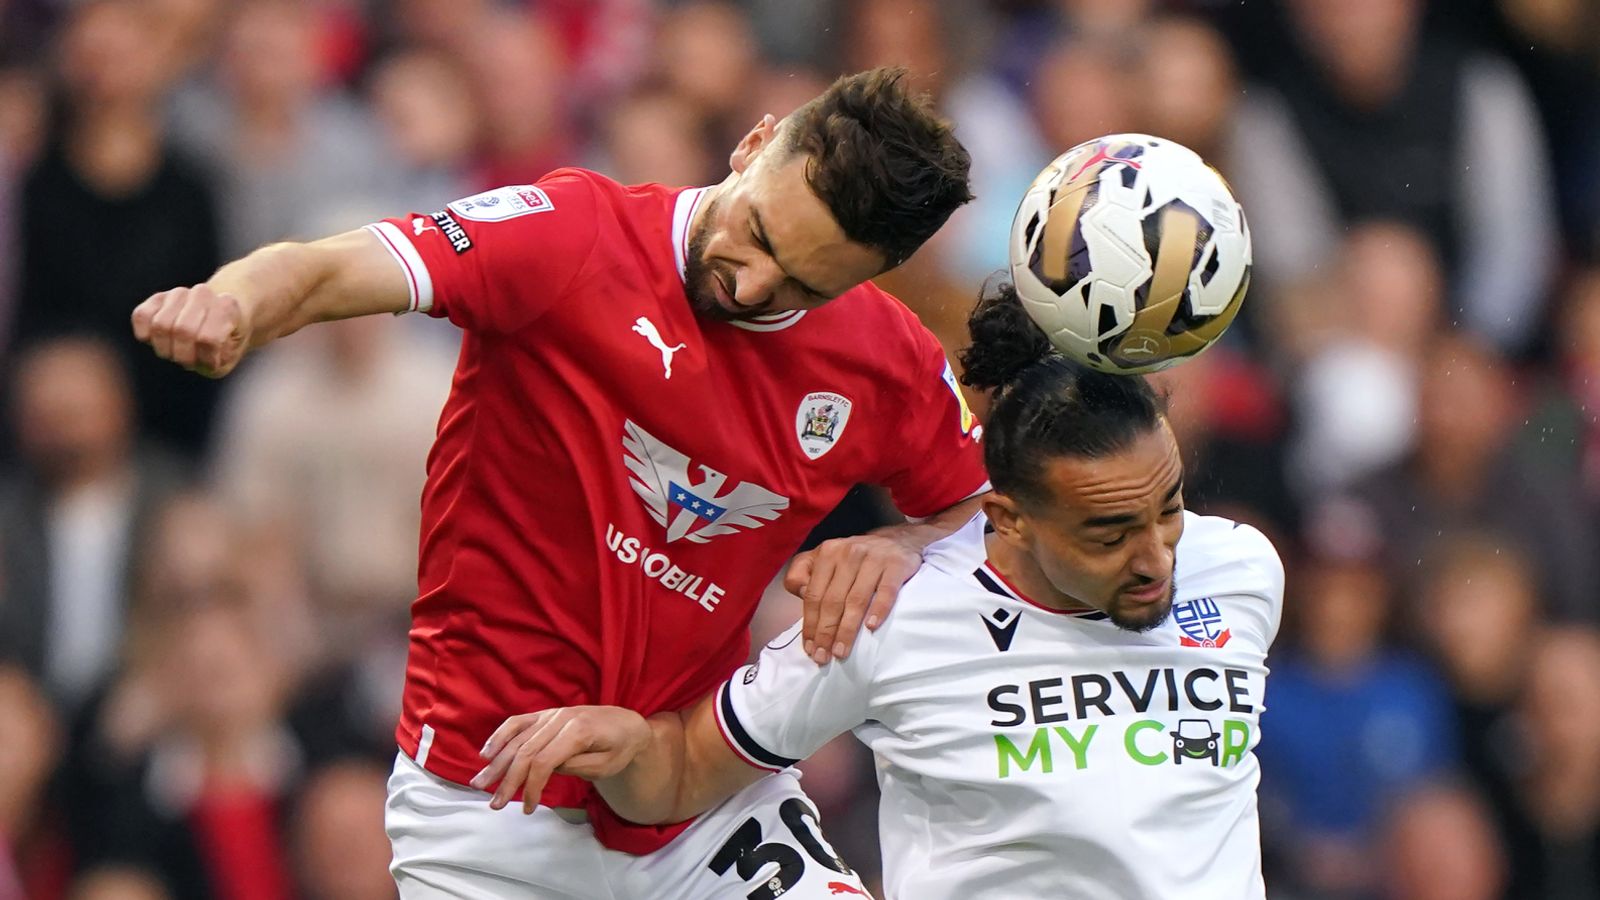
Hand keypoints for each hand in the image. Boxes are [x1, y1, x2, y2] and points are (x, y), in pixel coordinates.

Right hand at [131, 284, 251, 377]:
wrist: (218, 321)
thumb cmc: (223, 345)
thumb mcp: (231, 357)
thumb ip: (219, 356)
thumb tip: (201, 342)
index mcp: (228, 307)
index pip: (209, 339)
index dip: (207, 359)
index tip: (212, 363)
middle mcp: (203, 294)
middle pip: (183, 331)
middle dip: (184, 356)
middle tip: (191, 361)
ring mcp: (179, 294)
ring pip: (161, 325)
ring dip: (166, 349)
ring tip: (177, 352)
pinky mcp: (157, 299)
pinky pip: (141, 316)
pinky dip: (146, 336)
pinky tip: (160, 341)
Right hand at [471, 707, 650, 813]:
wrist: (626, 723)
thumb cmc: (619, 748)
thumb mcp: (606, 766)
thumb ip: (576, 768)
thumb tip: (545, 771)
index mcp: (578, 731)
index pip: (544, 761)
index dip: (531, 787)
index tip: (528, 808)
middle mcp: (560, 718)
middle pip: (525, 751)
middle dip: (507, 780)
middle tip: (493, 804)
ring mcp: (551, 714)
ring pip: (517, 738)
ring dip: (496, 762)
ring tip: (479, 783)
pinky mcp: (545, 714)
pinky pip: (518, 722)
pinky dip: (500, 736)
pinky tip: (486, 753)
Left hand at [784, 530, 920, 664]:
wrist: (897, 540)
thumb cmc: (855, 557)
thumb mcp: (824, 557)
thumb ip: (804, 573)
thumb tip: (800, 595)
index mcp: (827, 553)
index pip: (813, 594)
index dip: (810, 624)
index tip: (810, 648)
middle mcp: (848, 553)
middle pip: (832, 600)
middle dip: (826, 632)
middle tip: (823, 657)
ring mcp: (874, 558)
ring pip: (856, 600)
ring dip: (847, 630)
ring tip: (841, 652)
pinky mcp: (896, 565)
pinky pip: (886, 591)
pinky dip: (878, 610)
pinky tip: (871, 627)